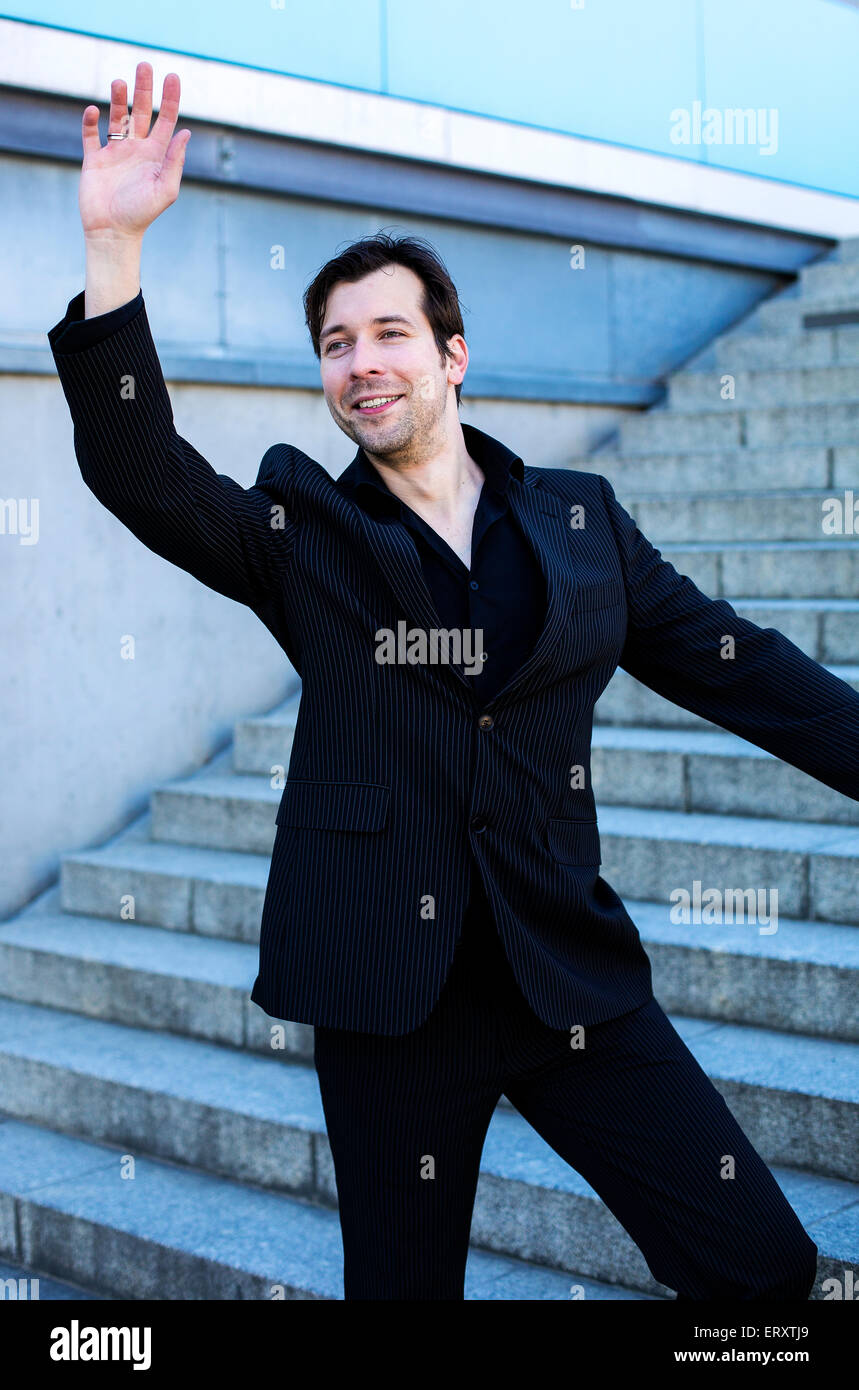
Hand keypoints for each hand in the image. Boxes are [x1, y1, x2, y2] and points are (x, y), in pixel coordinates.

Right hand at [79, 61, 189, 241]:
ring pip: (117, 118)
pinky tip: (94, 111)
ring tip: (119, 83)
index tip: (172, 76)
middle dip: (143, 89)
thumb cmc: (142, 214)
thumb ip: (174, 161)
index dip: (170, 99)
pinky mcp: (94, 160)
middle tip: (144, 65)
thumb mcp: (165, 189)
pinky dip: (90, 121)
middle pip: (142, 111)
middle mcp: (137, 150)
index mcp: (156, 155)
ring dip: (118, 99)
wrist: (112, 232)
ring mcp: (115, 153)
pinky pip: (91, 135)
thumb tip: (184, 132)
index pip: (166, 121)